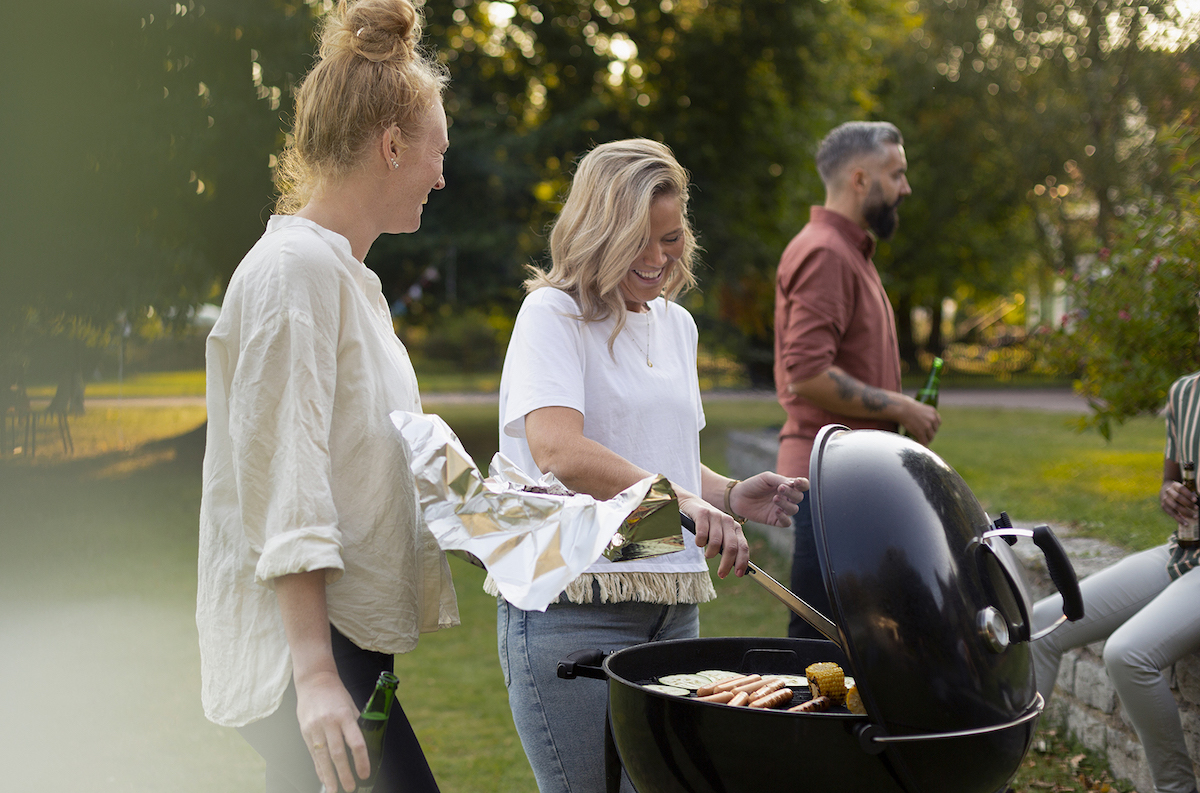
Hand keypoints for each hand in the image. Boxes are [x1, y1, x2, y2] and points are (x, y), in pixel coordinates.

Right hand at [295, 669, 370, 792]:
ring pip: (322, 757)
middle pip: (338, 753)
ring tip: (334, 790)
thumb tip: (365, 746)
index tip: (365, 773)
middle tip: (351, 788)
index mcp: (345, 715)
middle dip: (345, 773)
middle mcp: (329, 722)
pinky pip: (313, 754)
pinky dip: (319, 768)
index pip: (356, 742)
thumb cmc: (337, 694)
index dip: (362, 760)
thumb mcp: (352, 705)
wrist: (314, 681)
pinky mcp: (305, 731)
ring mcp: (315, 727)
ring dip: (329, 776)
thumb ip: (357, 725)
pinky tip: (324, 779)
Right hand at [679, 494, 748, 578]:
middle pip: (731, 547)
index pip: (743, 547)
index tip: (739, 574)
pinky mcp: (702, 513)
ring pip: (716, 542)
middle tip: (721, 574)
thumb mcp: (721, 534)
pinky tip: (699, 542)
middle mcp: (728, 521)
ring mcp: (716, 516)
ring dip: (711, 553)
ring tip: (707, 555)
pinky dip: (700, 542)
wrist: (691, 504)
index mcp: (735, 527)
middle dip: (727, 564)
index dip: (742, 562)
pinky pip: (702, 534)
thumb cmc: (707, 524)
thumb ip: (728, 546)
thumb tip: (735, 566)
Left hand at [729, 473, 808, 528]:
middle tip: (780, 489)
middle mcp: (787, 498)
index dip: (803, 484)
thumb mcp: (766, 478)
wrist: (738, 497)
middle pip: (799, 497)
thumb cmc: (753, 485)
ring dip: (786, 504)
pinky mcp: (775, 520)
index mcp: (787, 486)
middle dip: (791, 493)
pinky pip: (786, 523)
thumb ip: (780, 479)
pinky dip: (784, 517)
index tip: (796, 482)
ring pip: (794, 510)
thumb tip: (793, 485)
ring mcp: (782, 509)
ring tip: (775, 499)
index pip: (803, 485)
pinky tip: (776, 511)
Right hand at [899, 397, 940, 445]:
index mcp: (933, 413)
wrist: (902, 409)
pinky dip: (922, 444)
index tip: (927, 430)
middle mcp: (932, 419)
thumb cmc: (908, 408)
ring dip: (926, 440)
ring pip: (931, 437)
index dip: (932, 427)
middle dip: (929, 434)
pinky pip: (924, 441)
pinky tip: (918, 443)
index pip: (938, 423)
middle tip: (923, 436)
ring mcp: (927, 426)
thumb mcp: (921, 409)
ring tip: (921, 440)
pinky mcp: (921, 432)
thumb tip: (928, 424)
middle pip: (935, 431)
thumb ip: (927, 415)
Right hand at [1161, 480, 1197, 527]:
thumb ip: (1190, 495)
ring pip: (1175, 506)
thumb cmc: (1179, 491)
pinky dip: (1179, 519)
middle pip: (1178, 498)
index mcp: (1174, 485)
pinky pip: (1172, 514)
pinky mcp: (1164, 506)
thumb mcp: (1183, 489)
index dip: (1188, 494)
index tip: (1196, 500)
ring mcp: (1165, 499)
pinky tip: (1186, 523)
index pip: (1181, 489)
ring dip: (1185, 513)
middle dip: (1188, 504)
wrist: (1165, 490)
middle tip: (1197, 509)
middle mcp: (1168, 492)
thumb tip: (1197, 502)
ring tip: (1195, 517)